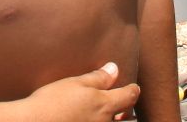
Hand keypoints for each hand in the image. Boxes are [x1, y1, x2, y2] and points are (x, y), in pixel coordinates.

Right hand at [24, 62, 140, 121]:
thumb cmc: (52, 101)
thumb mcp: (75, 83)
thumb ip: (98, 78)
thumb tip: (114, 69)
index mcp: (105, 104)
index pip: (129, 96)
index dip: (133, 90)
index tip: (134, 87)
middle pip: (125, 118)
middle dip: (125, 111)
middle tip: (122, 105)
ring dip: (111, 119)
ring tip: (102, 113)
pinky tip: (87, 119)